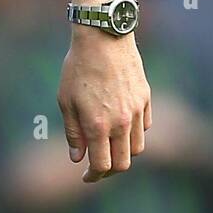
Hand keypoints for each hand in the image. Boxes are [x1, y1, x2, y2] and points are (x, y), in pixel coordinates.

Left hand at [58, 31, 151, 182]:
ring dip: (124, 153)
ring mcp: (137, 111)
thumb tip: (77, 158)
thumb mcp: (66, 99)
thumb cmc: (78, 66)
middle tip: (97, 166)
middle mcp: (121, 123)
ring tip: (109, 146)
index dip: (93, 176)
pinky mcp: (146, 99)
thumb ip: (73, 132)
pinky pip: (145, 127)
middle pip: (123, 163)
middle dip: (109, 170)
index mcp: (98, 125)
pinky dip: (134, 133)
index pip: (101, 165)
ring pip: (137, 148)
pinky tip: (121, 127)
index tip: (85, 176)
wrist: (102, 36)